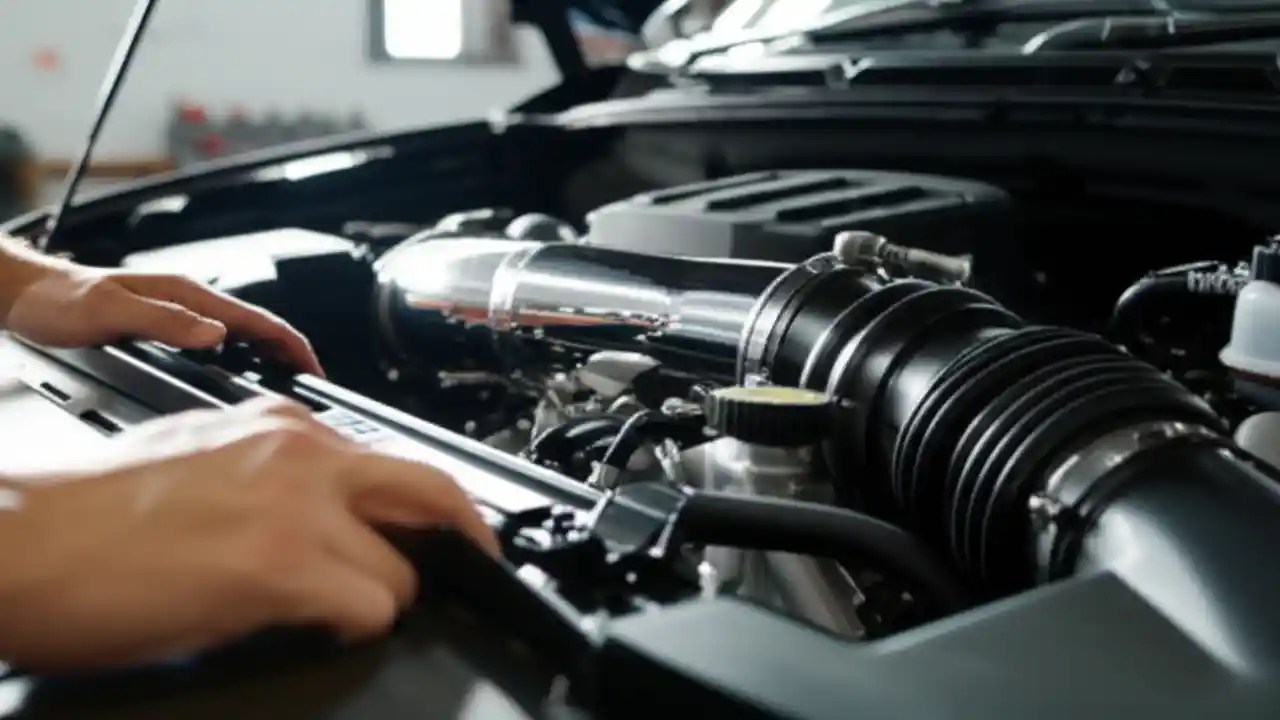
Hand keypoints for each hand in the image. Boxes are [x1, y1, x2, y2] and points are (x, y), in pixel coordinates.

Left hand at [0, 241, 321, 374]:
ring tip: (287, 381)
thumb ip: (164, 322)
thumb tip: (216, 334)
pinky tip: (239, 375)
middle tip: (312, 383)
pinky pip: (217, 344)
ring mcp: (178, 314)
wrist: (24, 296)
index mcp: (184, 295)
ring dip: (269, 356)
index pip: (256, 319)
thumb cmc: (57, 301)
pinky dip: (241, 359)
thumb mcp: (109, 312)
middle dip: (290, 352)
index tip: (313, 369)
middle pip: (256, 327)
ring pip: (239, 336)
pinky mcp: (165, 328)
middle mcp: (187, 301)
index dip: (290, 345)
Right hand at [0, 397, 498, 670]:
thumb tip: (322, 509)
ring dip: (381, 597)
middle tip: (476, 564)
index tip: (441, 530)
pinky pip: (371, 607)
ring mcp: (296, 510)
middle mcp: (302, 456)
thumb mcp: (201, 457)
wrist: (24, 537)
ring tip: (337, 609)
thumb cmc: (91, 510)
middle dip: (466, 536)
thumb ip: (275, 472)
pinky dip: (356, 625)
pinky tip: (313, 624)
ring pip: (402, 567)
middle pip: (434, 491)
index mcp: (282, 427)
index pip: (395, 461)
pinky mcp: (281, 567)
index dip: (427, 506)